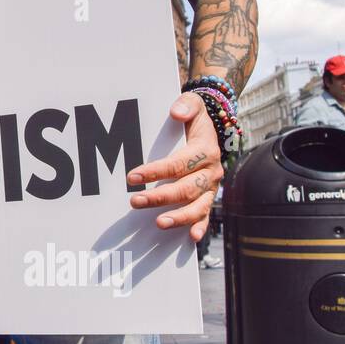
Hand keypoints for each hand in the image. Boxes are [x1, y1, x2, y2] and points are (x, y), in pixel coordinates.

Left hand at [127, 93, 223, 241]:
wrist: (212, 129)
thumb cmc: (195, 118)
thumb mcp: (194, 105)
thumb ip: (186, 106)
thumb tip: (177, 112)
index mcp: (205, 151)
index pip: (178, 164)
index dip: (155, 171)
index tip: (132, 176)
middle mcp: (211, 172)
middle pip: (185, 188)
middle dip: (159, 197)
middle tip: (134, 201)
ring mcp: (211, 188)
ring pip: (197, 206)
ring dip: (178, 217)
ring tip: (159, 223)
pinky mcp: (207, 198)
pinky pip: (205, 215)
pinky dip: (200, 227)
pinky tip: (191, 238)